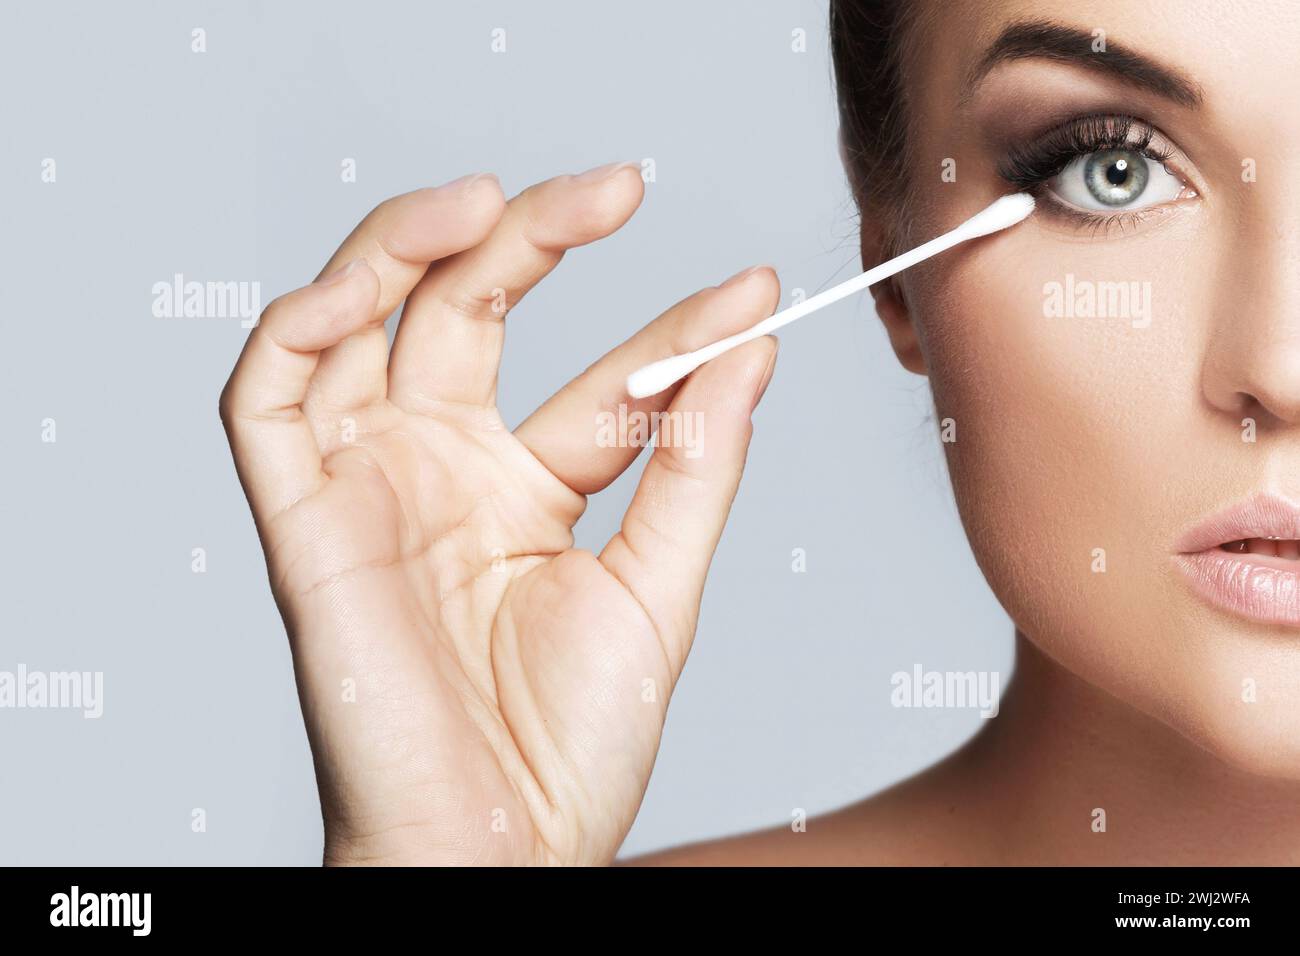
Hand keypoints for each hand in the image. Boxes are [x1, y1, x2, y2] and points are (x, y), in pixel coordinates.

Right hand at [220, 163, 778, 864]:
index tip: (754, 295)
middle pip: (464, 310)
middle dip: (532, 234)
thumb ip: (693, 465)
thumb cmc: (566, 746)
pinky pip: (264, 398)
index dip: (676, 330)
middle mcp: (442, 471)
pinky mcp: (303, 521)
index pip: (603, 378)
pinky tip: (371, 283)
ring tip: (486, 198)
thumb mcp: (657, 587)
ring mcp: (370, 487)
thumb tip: (746, 350)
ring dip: (403, 244)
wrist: (497, 851)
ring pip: (354, 323)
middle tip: (619, 185)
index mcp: (525, 490)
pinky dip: (301, 324)